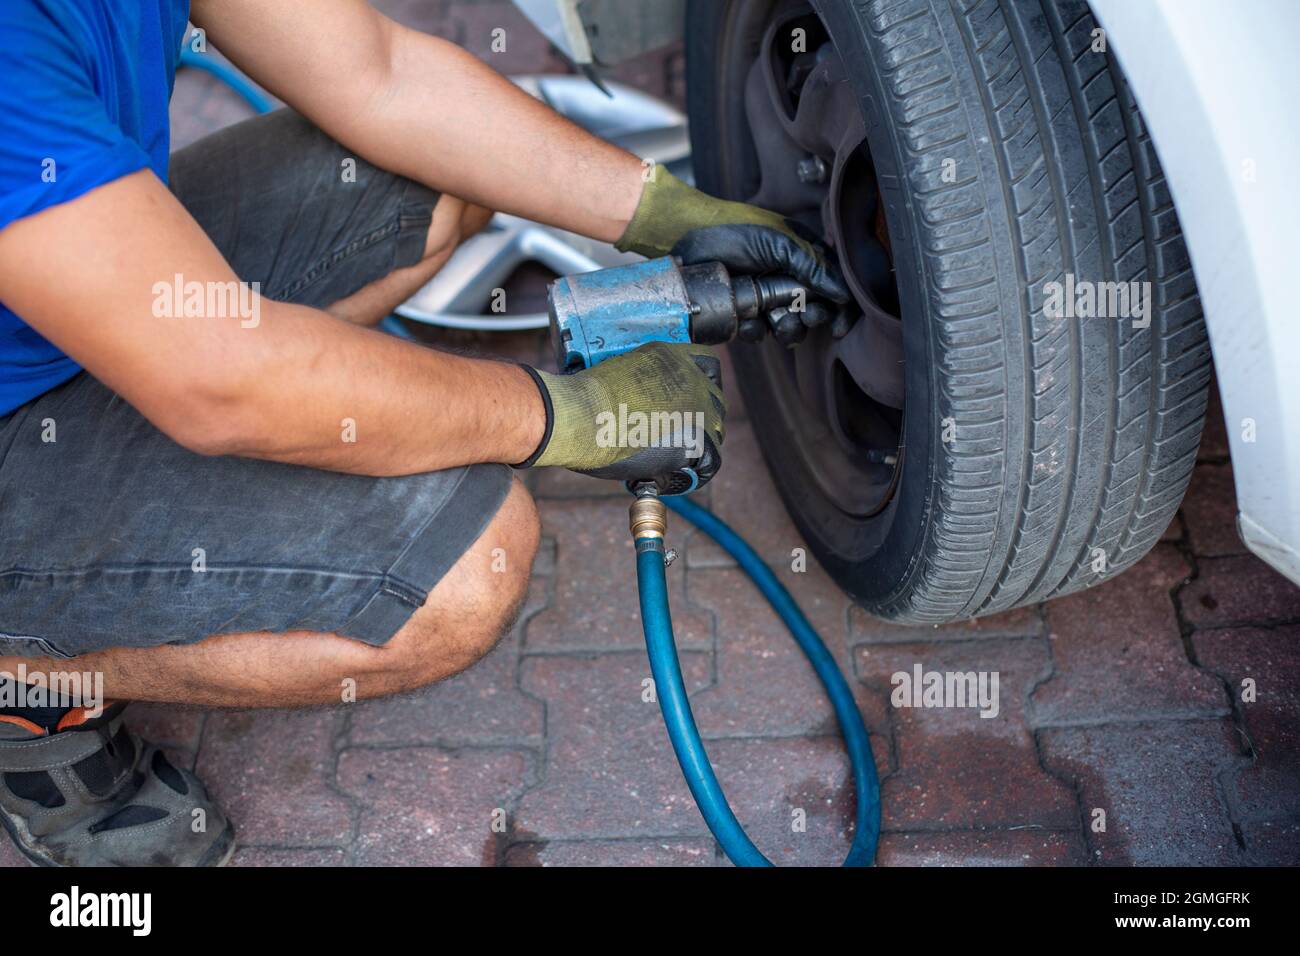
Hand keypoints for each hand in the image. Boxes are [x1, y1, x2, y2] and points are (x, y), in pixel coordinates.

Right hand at [517, 343, 725, 487]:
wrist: (580, 416)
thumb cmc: (584, 399)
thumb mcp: (618, 374)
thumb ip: (641, 385)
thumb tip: (644, 406)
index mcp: (670, 356)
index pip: (707, 364)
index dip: (702, 382)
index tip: (693, 396)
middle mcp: (689, 378)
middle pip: (716, 398)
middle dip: (705, 414)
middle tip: (687, 429)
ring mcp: (694, 408)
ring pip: (717, 429)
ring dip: (704, 441)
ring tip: (687, 453)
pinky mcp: (692, 440)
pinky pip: (709, 459)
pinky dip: (699, 468)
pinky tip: (687, 472)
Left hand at [616, 168, 851, 343]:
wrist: (689, 238)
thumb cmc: (736, 230)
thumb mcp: (780, 243)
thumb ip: (813, 266)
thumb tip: (844, 294)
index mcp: (805, 260)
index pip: (836, 289)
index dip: (842, 312)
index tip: (839, 328)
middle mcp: (788, 281)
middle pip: (815, 315)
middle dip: (809, 319)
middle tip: (801, 314)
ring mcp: (766, 300)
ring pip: (788, 330)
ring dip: (783, 328)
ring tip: (769, 316)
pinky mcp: (742, 315)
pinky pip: (758, 334)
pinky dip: (754, 330)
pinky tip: (744, 317)